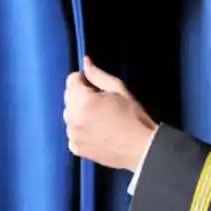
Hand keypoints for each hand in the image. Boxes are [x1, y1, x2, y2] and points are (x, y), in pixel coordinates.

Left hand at [63, 56, 157, 170]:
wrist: (142, 149)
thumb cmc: (133, 116)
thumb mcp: (118, 89)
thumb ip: (97, 74)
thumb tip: (85, 61)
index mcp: (82, 101)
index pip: (71, 79)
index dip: (85, 80)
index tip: (98, 88)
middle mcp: (72, 118)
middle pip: (68, 97)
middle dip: (81, 95)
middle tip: (101, 103)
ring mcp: (72, 135)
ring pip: (69, 114)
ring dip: (79, 112)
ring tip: (100, 119)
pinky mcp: (75, 148)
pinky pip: (72, 131)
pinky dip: (81, 129)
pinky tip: (97, 131)